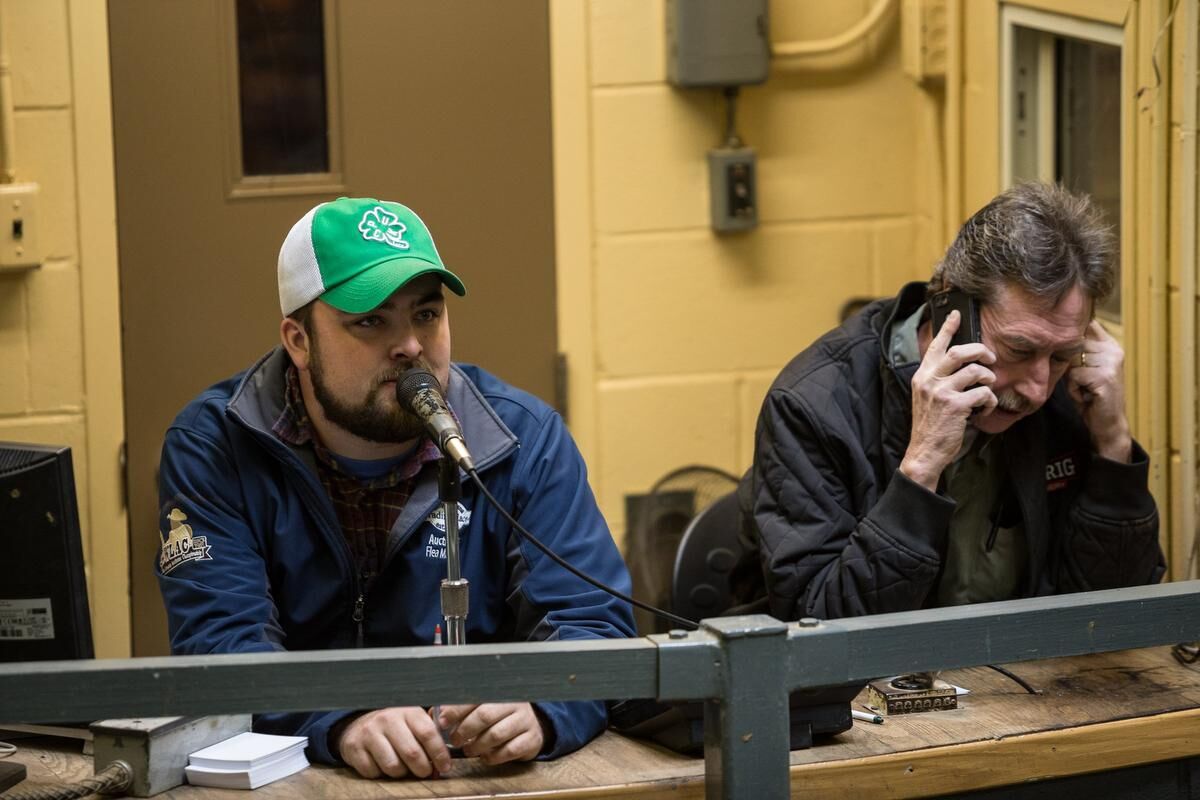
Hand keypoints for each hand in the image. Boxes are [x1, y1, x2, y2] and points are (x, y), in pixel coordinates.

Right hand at [336, 706, 450, 778]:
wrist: (360, 725)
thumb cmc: (395, 728)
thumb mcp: (412, 723)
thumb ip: (428, 739)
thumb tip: (442, 764)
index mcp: (407, 711)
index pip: (428, 733)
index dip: (439, 753)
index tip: (445, 766)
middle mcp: (387, 719)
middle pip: (411, 753)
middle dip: (422, 769)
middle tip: (425, 772)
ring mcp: (369, 733)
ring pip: (393, 766)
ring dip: (401, 773)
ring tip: (401, 766)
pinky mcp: (354, 747)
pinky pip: (373, 772)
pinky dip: (380, 774)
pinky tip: (382, 764)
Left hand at [435, 702, 545, 765]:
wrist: (530, 728)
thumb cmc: (499, 717)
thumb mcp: (483, 707)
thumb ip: (461, 709)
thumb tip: (436, 714)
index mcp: (500, 690)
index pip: (475, 696)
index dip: (456, 710)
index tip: (442, 721)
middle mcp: (514, 702)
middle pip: (485, 715)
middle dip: (465, 729)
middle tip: (455, 739)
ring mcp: (526, 720)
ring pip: (496, 734)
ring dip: (477, 745)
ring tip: (468, 750)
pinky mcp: (532, 738)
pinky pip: (510, 750)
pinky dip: (493, 757)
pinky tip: (485, 757)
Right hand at [901, 309, 997, 490]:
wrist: (924, 451)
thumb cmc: (930, 425)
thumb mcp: (926, 397)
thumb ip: (938, 380)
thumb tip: (962, 366)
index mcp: (922, 376)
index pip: (935, 346)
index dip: (948, 328)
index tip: (957, 314)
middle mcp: (929, 380)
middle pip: (959, 352)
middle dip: (980, 351)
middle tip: (989, 359)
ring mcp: (941, 393)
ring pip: (976, 371)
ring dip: (988, 379)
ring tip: (987, 389)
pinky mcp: (956, 406)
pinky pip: (983, 393)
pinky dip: (989, 401)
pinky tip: (984, 408)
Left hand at [1066, 320, 1130, 461]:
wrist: (1107, 423)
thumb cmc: (1089, 394)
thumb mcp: (1081, 368)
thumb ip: (1074, 351)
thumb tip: (1049, 334)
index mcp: (1109, 344)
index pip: (1085, 325)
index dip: (1068, 334)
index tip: (1059, 341)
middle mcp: (1113, 349)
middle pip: (1072, 344)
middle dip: (1068, 364)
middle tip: (1081, 380)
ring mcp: (1111, 362)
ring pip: (1071, 360)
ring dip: (1071, 378)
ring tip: (1084, 388)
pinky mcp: (1105, 376)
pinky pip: (1074, 375)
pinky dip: (1074, 388)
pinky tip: (1086, 395)